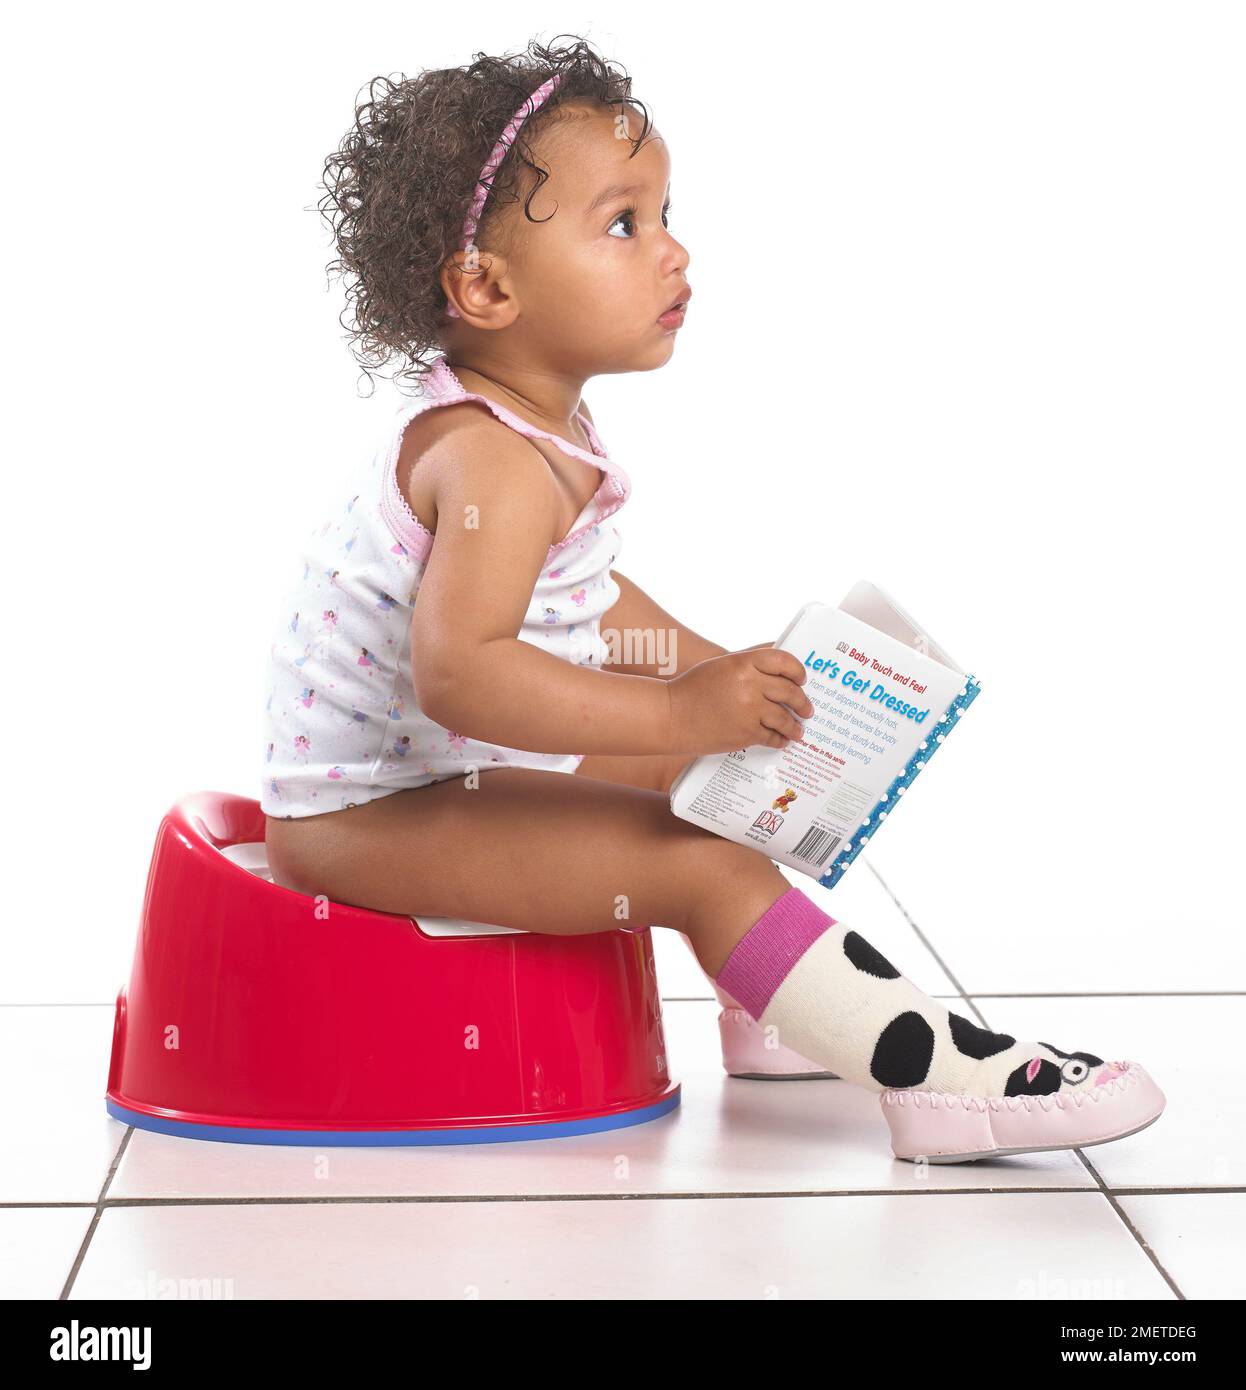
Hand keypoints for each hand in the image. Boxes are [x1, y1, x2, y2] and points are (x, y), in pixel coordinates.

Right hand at [665, 648, 813, 756]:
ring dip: (794, 726)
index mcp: (743, 663)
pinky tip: (780, 740)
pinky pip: (771, 736)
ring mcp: (749, 710)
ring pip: (784, 718)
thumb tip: (778, 672)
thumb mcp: (721, 667)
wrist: (670, 716)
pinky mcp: (745, 733)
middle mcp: (749, 684)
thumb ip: (748, 665)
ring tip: (798, 731)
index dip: (797, 671)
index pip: (783, 660)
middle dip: (802, 703)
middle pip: (789, 692)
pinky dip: (779, 739)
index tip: (801, 680)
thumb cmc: (693, 689)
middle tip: (807, 710)